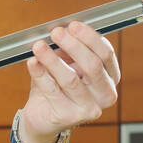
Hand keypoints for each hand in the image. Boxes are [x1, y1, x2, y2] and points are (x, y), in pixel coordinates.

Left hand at [19, 22, 120, 142]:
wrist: (43, 117)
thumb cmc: (58, 87)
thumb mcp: (66, 64)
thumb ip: (68, 49)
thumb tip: (61, 30)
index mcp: (110, 77)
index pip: (106, 53)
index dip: (89, 37)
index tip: (73, 25)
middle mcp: (105, 94)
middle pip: (92, 66)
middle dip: (72, 46)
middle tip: (56, 33)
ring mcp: (89, 108)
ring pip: (71, 79)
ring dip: (52, 59)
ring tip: (39, 47)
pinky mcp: (69, 117)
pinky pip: (52, 91)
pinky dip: (40, 74)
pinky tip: (32, 63)